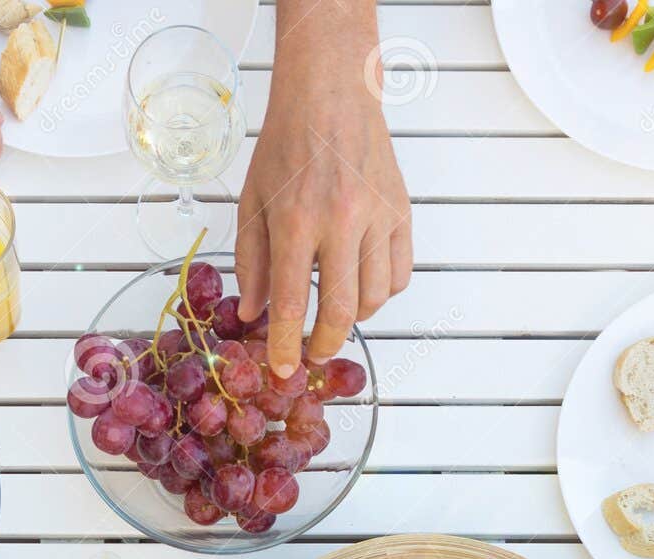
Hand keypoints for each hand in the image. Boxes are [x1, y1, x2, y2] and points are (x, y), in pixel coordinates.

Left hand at [236, 63, 410, 374]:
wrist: (331, 93)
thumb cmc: (286, 146)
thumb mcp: (253, 202)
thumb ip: (252, 263)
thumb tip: (254, 314)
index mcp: (296, 220)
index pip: (293, 303)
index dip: (286, 346)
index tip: (283, 371)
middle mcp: (341, 220)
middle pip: (343, 310)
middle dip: (326, 344)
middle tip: (313, 352)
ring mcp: (377, 216)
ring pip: (376, 297)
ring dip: (354, 317)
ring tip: (335, 312)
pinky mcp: (401, 211)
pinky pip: (401, 274)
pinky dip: (383, 292)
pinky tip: (363, 284)